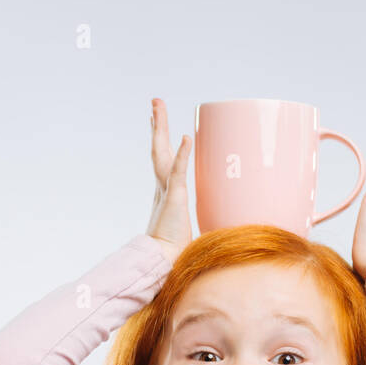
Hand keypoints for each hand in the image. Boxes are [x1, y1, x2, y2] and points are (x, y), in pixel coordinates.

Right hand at [145, 98, 192, 265]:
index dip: (160, 140)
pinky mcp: (175, 197)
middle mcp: (162, 187)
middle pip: (158, 148)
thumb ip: (194, 223)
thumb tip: (210, 230)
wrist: (165, 261)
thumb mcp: (187, 230)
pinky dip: (182, 154)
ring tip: (158, 106)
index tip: (157, 123)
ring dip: (161, 127)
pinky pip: (178, 171)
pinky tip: (187, 137)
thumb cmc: (176, 251)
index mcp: (165, 193)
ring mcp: (167, 190)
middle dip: (157, 124)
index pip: (162, 159)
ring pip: (162, 151)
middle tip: (155, 102)